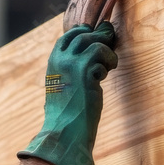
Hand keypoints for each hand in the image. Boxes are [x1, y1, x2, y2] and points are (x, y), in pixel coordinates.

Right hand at [18, 21, 118, 164]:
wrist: (65, 131)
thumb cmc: (68, 114)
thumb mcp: (66, 87)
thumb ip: (73, 70)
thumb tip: (92, 55)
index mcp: (53, 63)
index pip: (68, 36)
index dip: (84, 33)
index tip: (96, 37)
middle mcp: (60, 60)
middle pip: (83, 35)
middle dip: (99, 37)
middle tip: (110, 42)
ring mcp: (71, 64)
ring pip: (94, 42)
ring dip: (106, 52)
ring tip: (109, 65)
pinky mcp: (85, 71)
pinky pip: (101, 54)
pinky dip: (108, 62)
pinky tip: (105, 75)